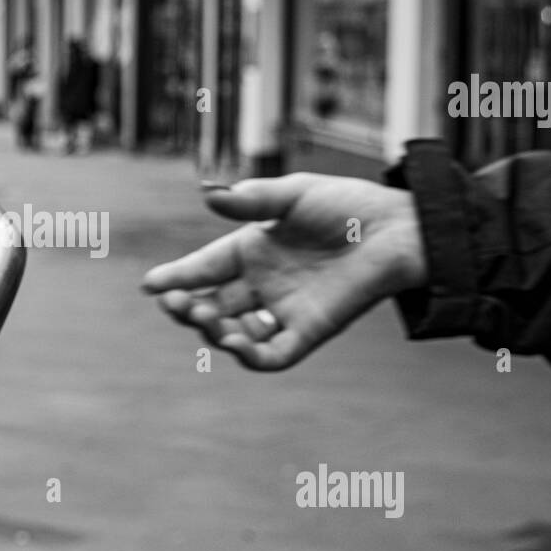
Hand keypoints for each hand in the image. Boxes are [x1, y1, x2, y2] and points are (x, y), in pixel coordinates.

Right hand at [142, 174, 427, 369]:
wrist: (401, 229)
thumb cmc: (350, 206)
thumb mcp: (295, 194)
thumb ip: (251, 199)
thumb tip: (207, 195)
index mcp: (252, 249)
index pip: (204, 268)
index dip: (176, 276)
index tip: (149, 284)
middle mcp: (263, 283)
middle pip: (211, 304)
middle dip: (186, 307)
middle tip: (174, 303)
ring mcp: (284, 310)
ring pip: (233, 333)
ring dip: (211, 331)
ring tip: (202, 317)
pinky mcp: (309, 332)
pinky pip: (272, 354)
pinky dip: (249, 356)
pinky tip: (232, 344)